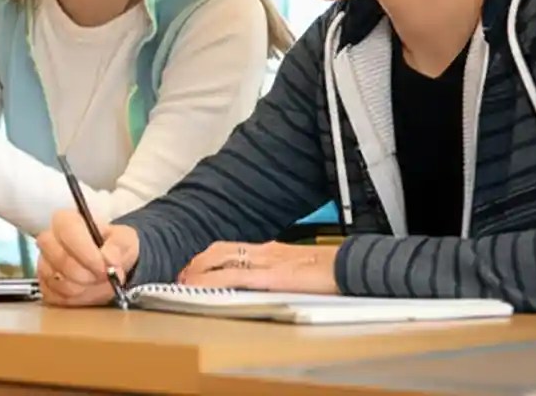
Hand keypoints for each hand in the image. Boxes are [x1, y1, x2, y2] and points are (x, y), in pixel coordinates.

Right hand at [36, 209, 138, 306]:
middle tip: (104, 278)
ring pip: (56, 281)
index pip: (67, 231)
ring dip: (82, 289)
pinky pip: (53, 296)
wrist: (107, 265)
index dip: (86, 253)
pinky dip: (74, 300)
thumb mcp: (125, 240)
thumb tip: (109, 259)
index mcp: (66, 221)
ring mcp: (43, 263)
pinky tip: (87, 293)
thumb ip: (119, 246)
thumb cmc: (112, 247)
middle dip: (85, 275)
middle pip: (59, 259)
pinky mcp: (44, 285)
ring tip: (98, 285)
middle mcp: (49, 240)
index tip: (104, 267)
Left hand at [179, 241, 340, 293]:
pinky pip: (234, 277)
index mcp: (273, 250)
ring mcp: (266, 262)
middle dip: (198, 262)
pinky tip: (203, 287)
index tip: (196, 266)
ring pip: (222, 259)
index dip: (210, 257)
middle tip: (184, 275)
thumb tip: (272, 281)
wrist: (351, 266)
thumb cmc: (332, 270)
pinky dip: (214, 281)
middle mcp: (265, 252)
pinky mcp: (270, 277)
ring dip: (200, 270)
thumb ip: (282, 272)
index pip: (232, 248)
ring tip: (185, 282)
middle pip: (220, 250)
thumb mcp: (301, 269)